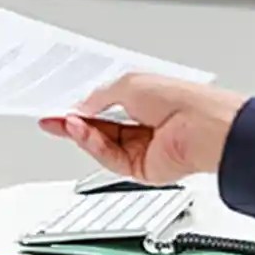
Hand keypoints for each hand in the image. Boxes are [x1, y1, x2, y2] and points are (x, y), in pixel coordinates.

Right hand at [39, 75, 246, 185]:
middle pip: (99, 129)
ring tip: (66, 123)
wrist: (202, 126)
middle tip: (52, 120)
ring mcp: (142, 149)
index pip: (103, 108)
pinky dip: (92, 146)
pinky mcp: (141, 169)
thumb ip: (100, 97)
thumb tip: (82, 106)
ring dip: (81, 134)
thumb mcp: (129, 85)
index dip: (80, 109)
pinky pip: (109, 159)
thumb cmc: (180, 99)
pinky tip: (82, 132)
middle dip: (74, 124)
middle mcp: (142, 127)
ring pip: (101, 145)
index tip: (59, 109)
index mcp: (143, 103)